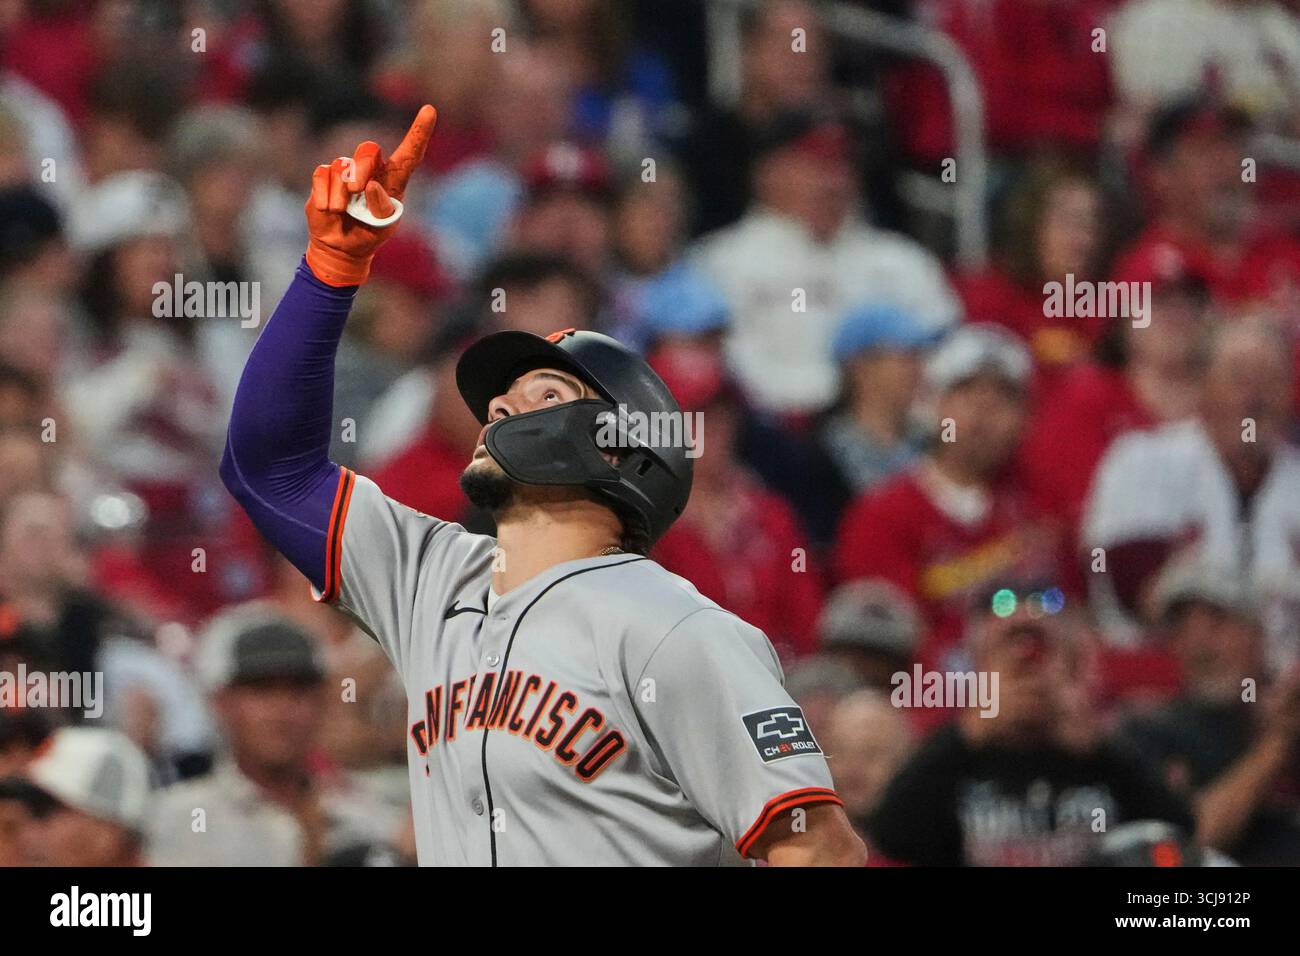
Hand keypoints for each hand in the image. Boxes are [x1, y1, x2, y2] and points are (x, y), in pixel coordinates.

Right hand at [304, 104, 436, 286]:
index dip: (420, 132)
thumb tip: (370, 186)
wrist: (341, 245)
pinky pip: (322, 175)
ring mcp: (346, 170)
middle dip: (362, 168)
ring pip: (342, 164)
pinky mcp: (325, 176)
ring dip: (342, 193)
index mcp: (394, 178)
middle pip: (369, 149)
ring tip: (343, 210)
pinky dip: (326, 196)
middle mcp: (372, 168)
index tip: (430, 110)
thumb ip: (382, 208)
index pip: (410, 152)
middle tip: (357, 189)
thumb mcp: (383, 226)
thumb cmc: (369, 232)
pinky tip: (330, 209)